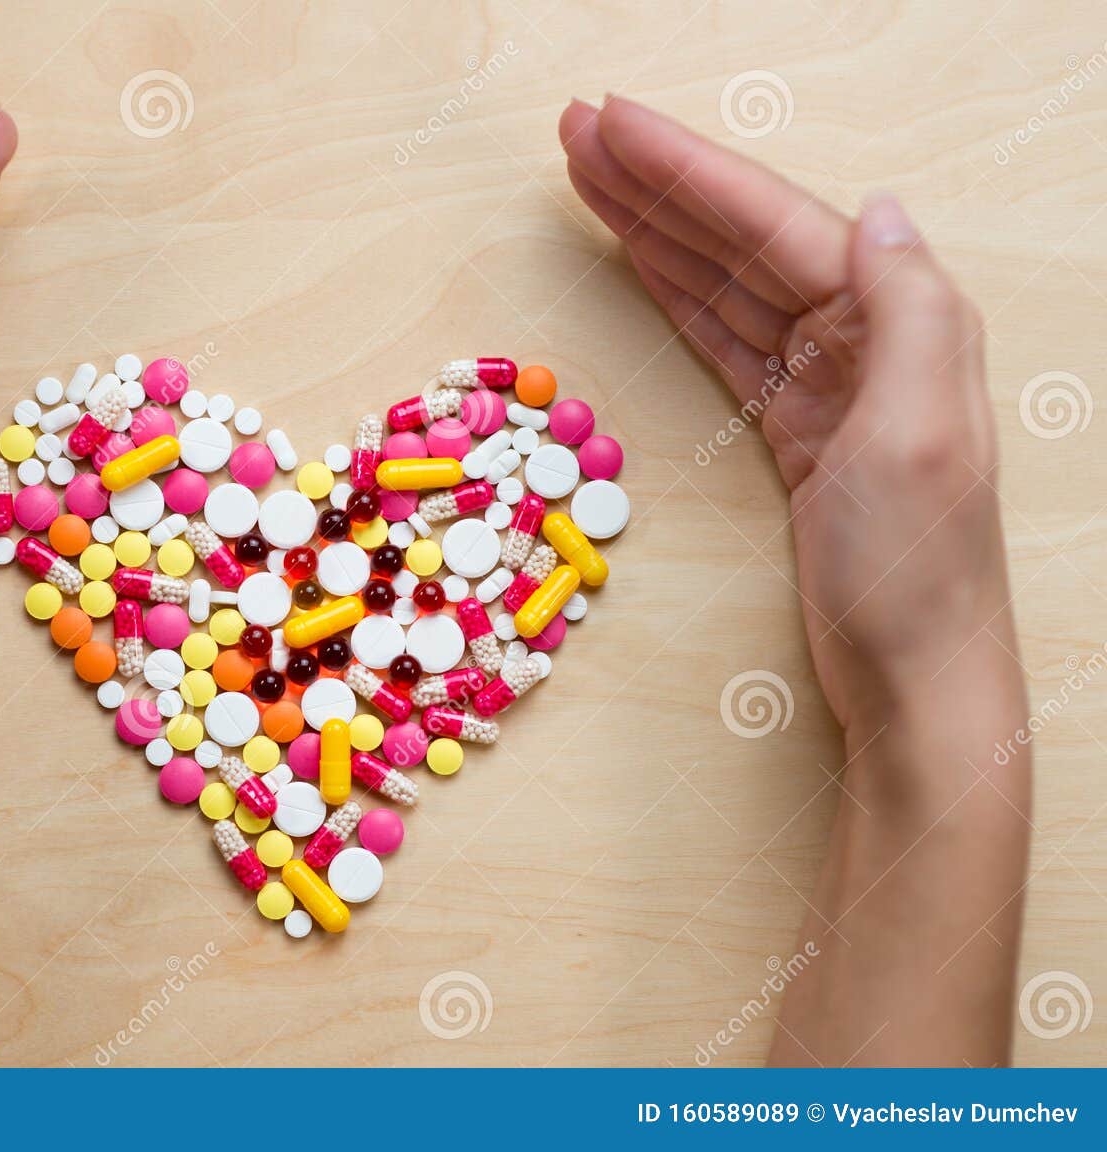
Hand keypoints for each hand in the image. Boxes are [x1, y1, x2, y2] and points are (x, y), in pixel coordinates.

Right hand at [559, 96, 1019, 735]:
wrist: (915, 678)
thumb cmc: (915, 569)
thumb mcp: (922, 432)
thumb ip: (909, 309)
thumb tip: (878, 207)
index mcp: (899, 320)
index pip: (775, 224)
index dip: (688, 171)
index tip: (611, 125)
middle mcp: (866, 336)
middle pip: (745, 239)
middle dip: (659, 184)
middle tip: (577, 136)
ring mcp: (828, 380)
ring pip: (728, 283)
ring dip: (659, 230)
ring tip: (588, 180)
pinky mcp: (796, 426)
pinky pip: (728, 339)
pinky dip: (679, 297)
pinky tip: (640, 263)